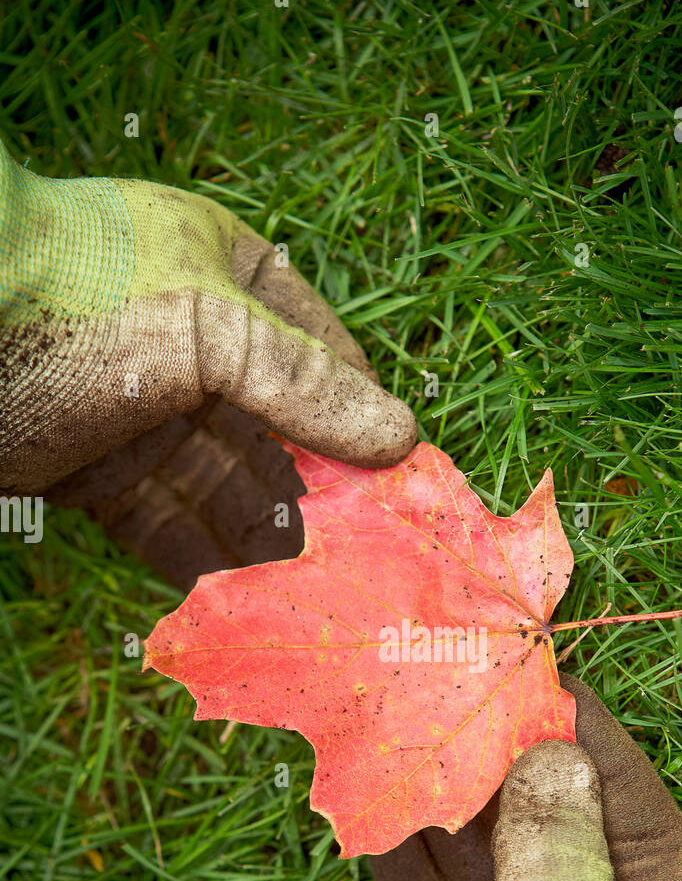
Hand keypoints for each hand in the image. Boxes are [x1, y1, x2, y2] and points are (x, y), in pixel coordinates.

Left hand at [0, 142, 415, 571]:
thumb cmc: (81, 300)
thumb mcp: (209, 329)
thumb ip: (304, 384)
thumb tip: (401, 438)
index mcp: (227, 278)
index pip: (320, 356)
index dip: (360, 420)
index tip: (400, 488)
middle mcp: (189, 344)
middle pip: (272, 434)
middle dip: (314, 498)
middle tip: (360, 566)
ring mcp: (140, 409)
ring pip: (219, 485)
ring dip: (261, 541)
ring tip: (309, 600)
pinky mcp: (92, 468)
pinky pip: (161, 519)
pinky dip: (197, 558)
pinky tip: (237, 602)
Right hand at [253, 675, 681, 880]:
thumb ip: (558, 858)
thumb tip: (556, 757)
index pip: (664, 854)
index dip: (616, 772)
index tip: (568, 698)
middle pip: (579, 864)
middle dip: (528, 792)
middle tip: (483, 710)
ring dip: (464, 826)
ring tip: (427, 749)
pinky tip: (385, 825)